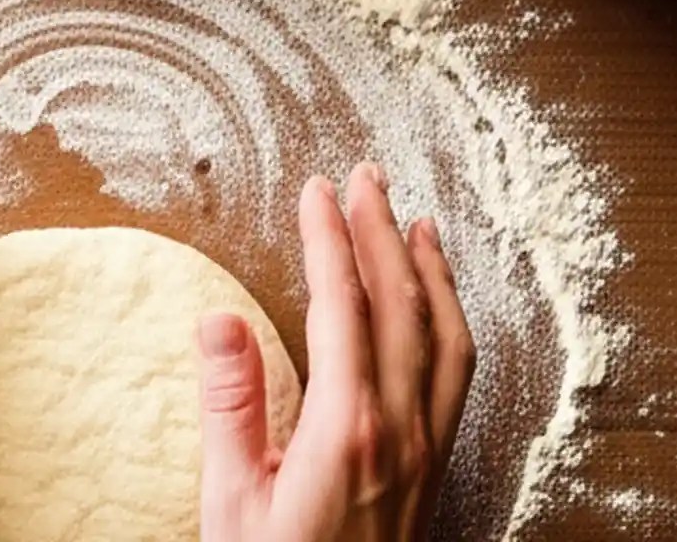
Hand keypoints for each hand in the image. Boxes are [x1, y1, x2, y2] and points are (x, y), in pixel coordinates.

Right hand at [199, 162, 475, 540]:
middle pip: (399, 304)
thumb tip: (219, 320)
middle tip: (363, 175)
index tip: (317, 191)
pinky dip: (450, 318)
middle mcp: (399, 428)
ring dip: (427, 267)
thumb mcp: (232, 500)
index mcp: (346, 429)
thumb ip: (231, 406)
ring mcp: (426, 444)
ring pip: (443, 332)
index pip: (342, 307)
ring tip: (412, 217)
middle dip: (381, 230)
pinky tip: (435, 299)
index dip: (329, 240)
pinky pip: (457, 370)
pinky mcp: (434, 460)